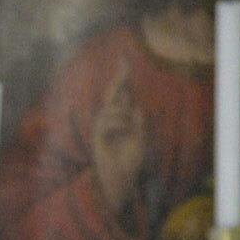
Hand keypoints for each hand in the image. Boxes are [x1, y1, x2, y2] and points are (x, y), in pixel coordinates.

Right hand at [91, 67, 148, 225]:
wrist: (121, 179)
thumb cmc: (131, 161)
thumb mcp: (142, 139)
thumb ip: (140, 123)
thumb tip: (135, 107)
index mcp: (122, 119)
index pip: (123, 94)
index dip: (123, 77)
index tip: (124, 60)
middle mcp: (111, 120)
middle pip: (115, 93)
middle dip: (120, 77)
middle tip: (124, 60)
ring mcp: (103, 127)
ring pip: (113, 107)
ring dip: (125, 115)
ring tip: (131, 129)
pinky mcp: (98, 135)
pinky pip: (109, 120)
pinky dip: (121, 124)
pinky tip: (126, 132)